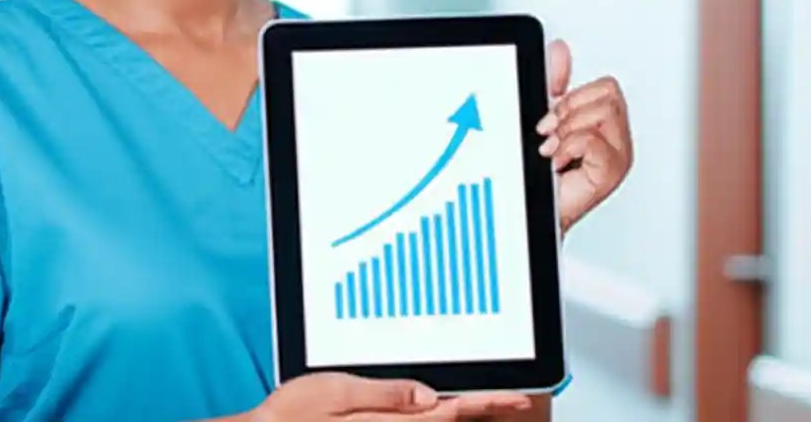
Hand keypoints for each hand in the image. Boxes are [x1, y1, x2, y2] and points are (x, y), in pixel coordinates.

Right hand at [247, 372, 531, 420]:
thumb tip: (429, 396)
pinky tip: (433, 413)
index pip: (450, 411)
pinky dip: (431, 421)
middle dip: (481, 411)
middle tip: (513, 399)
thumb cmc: (291, 415)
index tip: (518, 398)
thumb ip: (385, 394)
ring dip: (458, 417)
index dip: (487, 404)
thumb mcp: (335, 391)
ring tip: (487, 403)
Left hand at [536, 39, 634, 232]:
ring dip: (567, 129)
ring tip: (553, 150)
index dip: (573, 98)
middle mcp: (618, 138)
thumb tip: (560, 48)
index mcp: (608, 123)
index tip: (551, 120)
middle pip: (608, 95)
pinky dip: (567, 147)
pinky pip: (592, 140)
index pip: (606, 87)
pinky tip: (556, 162)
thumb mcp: (545, 118)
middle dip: (570, 110)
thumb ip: (555, 83)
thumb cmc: (539, 169)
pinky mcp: (610, 172)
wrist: (530, 208)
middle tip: (550, 134)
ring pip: (602, 113)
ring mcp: (618, 156)